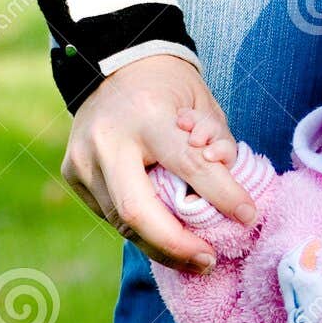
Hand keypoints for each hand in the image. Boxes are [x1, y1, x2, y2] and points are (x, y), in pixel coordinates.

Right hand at [61, 55, 248, 274]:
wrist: (113, 62)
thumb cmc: (168, 88)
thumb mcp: (202, 104)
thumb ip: (217, 147)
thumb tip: (231, 199)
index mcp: (146, 115)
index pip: (188, 164)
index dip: (221, 195)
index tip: (247, 216)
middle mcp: (107, 139)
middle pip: (138, 212)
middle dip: (176, 245)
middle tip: (209, 260)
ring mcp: (83, 159)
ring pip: (123, 223)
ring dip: (162, 247)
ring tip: (194, 258)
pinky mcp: (74, 175)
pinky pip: (111, 216)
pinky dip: (141, 231)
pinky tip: (164, 236)